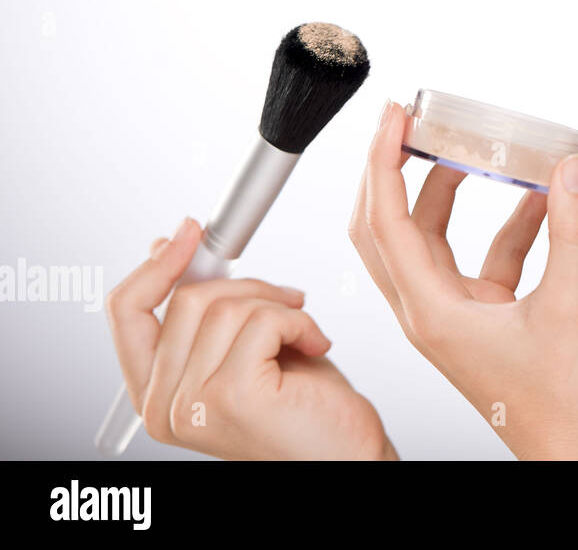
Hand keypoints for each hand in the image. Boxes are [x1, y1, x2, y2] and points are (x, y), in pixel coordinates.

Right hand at [105, 220, 396, 459]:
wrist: (345, 452)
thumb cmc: (302, 404)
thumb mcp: (239, 345)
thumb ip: (201, 309)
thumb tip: (166, 247)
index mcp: (154, 391)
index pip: (125, 311)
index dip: (157, 264)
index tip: (190, 231)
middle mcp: (161, 405)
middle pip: (187, 298)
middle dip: (249, 286)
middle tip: (289, 303)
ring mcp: (192, 405)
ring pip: (226, 306)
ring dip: (280, 306)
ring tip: (303, 332)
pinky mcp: (231, 396)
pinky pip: (263, 320)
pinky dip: (300, 321)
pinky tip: (316, 346)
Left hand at [349, 99, 577, 459]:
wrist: (574, 449)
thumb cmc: (560, 403)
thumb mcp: (572, 305)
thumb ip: (572, 231)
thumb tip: (568, 173)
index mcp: (431, 313)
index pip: (387, 222)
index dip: (385, 162)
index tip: (393, 118)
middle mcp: (429, 312)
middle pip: (386, 228)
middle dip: (392, 171)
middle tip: (406, 124)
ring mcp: (452, 316)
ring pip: (427, 240)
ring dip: (443, 194)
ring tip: (465, 151)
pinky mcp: (480, 319)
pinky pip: (477, 258)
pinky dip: (500, 226)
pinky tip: (535, 202)